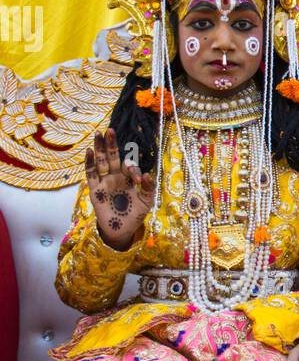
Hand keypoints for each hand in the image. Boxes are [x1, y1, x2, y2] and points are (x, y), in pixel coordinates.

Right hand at [85, 128, 154, 249]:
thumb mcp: (147, 201)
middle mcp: (116, 176)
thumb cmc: (135, 215)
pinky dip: (89, 163)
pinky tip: (89, 152)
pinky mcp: (95, 190)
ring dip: (99, 149)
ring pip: (101, 162)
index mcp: (129, 178)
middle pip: (112, 157)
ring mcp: (105, 182)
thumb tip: (146, 173)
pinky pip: (91, 174)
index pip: (129, 165)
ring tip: (98, 134)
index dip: (132, 167)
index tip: (137, 178)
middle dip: (111, 144)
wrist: (122, 230)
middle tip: (110, 130)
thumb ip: (148, 187)